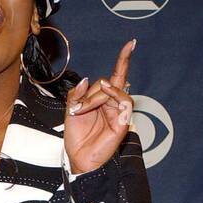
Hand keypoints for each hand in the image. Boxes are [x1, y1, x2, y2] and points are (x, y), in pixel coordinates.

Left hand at [64, 40, 136, 174]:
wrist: (79, 158)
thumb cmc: (77, 138)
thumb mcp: (71, 111)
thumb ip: (77, 94)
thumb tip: (86, 80)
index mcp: (102, 99)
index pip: (115, 76)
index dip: (123, 60)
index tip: (132, 43)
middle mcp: (113, 103)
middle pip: (108, 82)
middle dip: (90, 93)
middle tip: (78, 109)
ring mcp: (119, 112)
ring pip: (114, 90)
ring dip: (97, 96)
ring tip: (85, 109)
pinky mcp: (123, 122)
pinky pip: (124, 101)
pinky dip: (115, 94)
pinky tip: (104, 95)